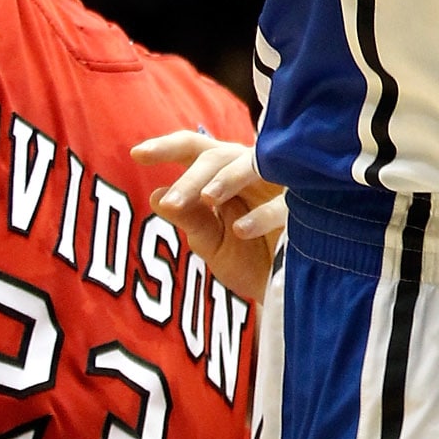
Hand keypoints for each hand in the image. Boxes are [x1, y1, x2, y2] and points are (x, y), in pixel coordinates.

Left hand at [137, 130, 284, 304]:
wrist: (287, 290)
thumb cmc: (250, 260)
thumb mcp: (213, 243)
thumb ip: (190, 220)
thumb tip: (156, 195)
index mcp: (224, 174)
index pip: (193, 149)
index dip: (166, 147)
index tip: (136, 154)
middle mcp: (249, 170)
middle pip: (216, 156)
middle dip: (191, 178)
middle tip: (170, 203)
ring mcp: (278, 184)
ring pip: (250, 165)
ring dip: (227, 178)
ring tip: (206, 198)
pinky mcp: (302, 207)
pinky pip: (281, 203)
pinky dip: (260, 214)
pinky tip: (242, 230)